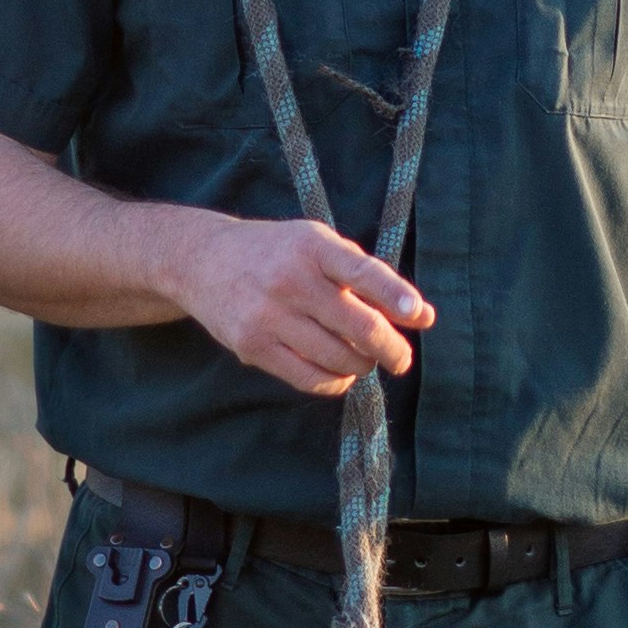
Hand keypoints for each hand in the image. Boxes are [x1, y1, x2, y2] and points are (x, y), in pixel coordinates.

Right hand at [155, 209, 432, 392]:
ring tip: (363, 359)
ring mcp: (269, 316)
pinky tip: (340, 373)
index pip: (364, 273)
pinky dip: (335, 382)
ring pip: (338, 358)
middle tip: (401, 359)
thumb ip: (369, 276)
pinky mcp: (253, 346)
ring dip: (362, 365)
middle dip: (391, 349)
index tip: (420, 317)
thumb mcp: (318, 244)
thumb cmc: (277, 252)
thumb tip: (424, 316)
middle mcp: (291, 280)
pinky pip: (309, 379)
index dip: (397, 296)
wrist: (202, 260)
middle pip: (358, 326)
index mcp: (312, 246)